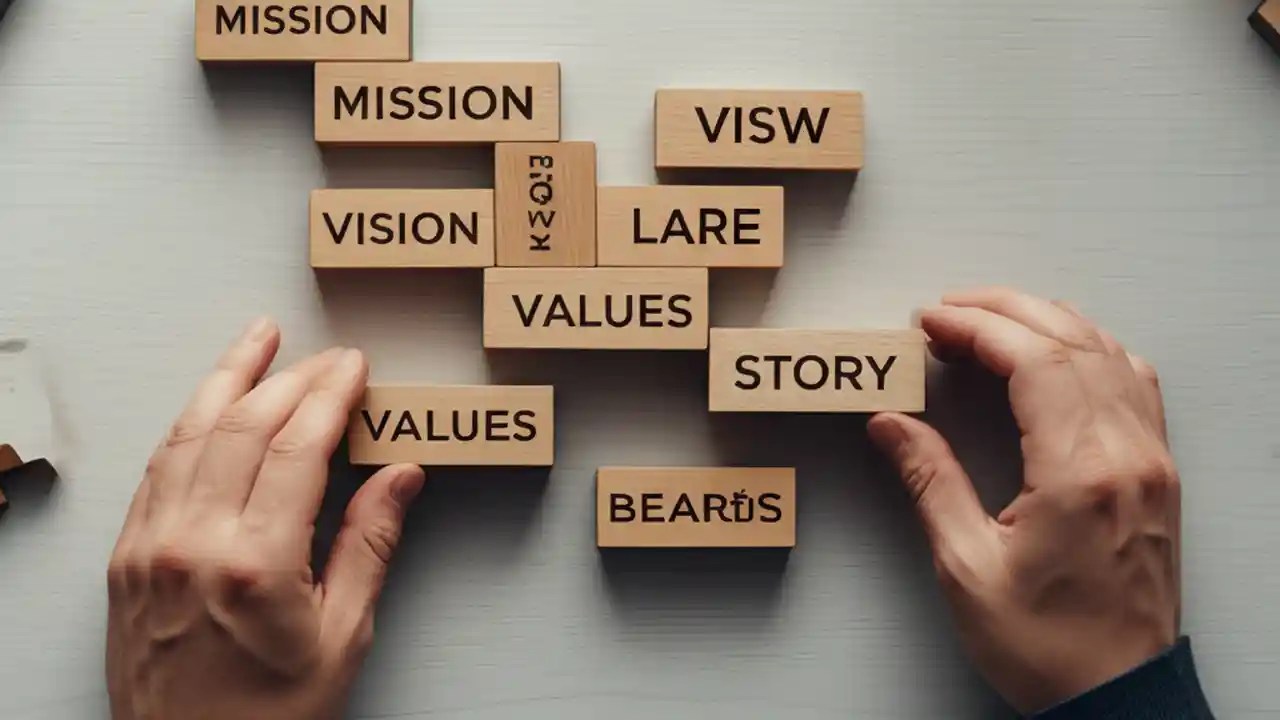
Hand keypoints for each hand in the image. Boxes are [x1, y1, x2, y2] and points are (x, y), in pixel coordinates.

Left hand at [106, 319, 424, 719]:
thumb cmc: (269, 717)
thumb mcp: (343, 638)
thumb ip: (370, 546)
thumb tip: (400, 476)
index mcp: (254, 565)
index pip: (297, 448)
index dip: (329, 396)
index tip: (353, 367)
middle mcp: (192, 545)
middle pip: (244, 427)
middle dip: (291, 378)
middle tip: (327, 356)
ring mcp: (149, 547)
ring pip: (189, 434)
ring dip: (227, 378)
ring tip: (257, 340)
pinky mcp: (126, 558)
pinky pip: (156, 468)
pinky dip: (187, 424)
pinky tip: (209, 403)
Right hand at [868, 288, 1178, 713]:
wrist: (1118, 696)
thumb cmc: (1047, 646)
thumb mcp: (967, 567)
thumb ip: (930, 481)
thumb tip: (892, 424)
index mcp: (1081, 473)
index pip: (1034, 360)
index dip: (977, 327)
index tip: (931, 321)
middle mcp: (1129, 454)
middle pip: (1072, 341)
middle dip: (1004, 311)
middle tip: (948, 311)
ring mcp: (1152, 461)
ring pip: (1108, 353)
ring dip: (1047, 323)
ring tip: (991, 322)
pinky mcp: (1159, 474)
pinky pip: (1133, 383)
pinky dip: (1090, 351)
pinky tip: (1057, 356)